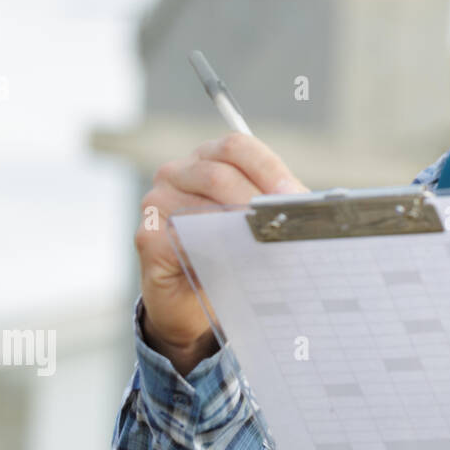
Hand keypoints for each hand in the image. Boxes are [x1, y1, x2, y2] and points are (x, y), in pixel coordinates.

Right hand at [134, 131, 306, 374]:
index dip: (268, 169)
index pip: (237, 147)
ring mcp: (156, 201)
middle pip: (219, 175)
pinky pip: (183, 238)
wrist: (194, 303)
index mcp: (208, 158)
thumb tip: (303, 202)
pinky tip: (233, 264)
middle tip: (285, 224)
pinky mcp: (146, 235)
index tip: (293, 195)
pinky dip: (212, 250)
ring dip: (238, 229)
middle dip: (256, 201)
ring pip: (202, 208)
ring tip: (267, 246)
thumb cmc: (231, 254)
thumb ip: (274, 206)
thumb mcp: (257, 224)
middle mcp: (177, 173)